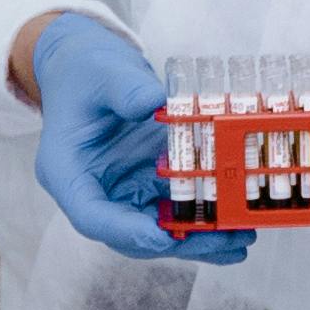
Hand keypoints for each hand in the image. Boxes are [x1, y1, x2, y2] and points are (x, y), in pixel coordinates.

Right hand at [27, 16, 247, 263]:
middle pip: (131, 234)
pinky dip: (204, 221)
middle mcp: (95, 193)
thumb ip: (126, 89)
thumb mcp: (103, 72)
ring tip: (241, 235)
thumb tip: (155, 102)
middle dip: (178, 241)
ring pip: (158, 230)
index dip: (126, 231)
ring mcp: (123, 192)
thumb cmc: (86, 72)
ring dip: (199, 238)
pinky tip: (237, 227)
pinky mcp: (147, 186)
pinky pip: (175, 212)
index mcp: (68, 173)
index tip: (162, 236)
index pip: (91, 216)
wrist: (89, 68)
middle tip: (223, 239)